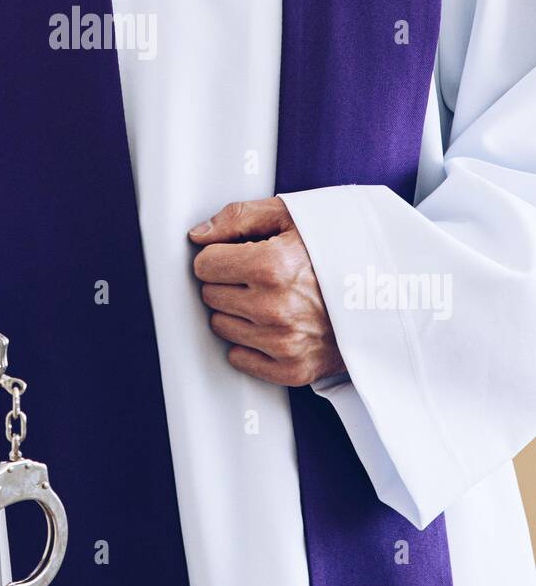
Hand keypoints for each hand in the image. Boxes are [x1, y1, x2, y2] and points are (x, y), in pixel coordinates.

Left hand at [188, 197, 344, 386]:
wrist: (387, 293)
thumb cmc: (339, 249)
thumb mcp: (291, 216)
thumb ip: (237, 217)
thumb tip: (197, 235)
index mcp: (272, 266)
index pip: (204, 265)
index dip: (219, 255)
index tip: (239, 254)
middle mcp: (275, 308)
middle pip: (210, 295)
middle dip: (228, 282)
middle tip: (259, 275)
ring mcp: (284, 343)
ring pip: (221, 326)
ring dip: (238, 311)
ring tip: (271, 296)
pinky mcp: (292, 369)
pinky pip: (239, 357)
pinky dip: (250, 342)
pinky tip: (274, 323)